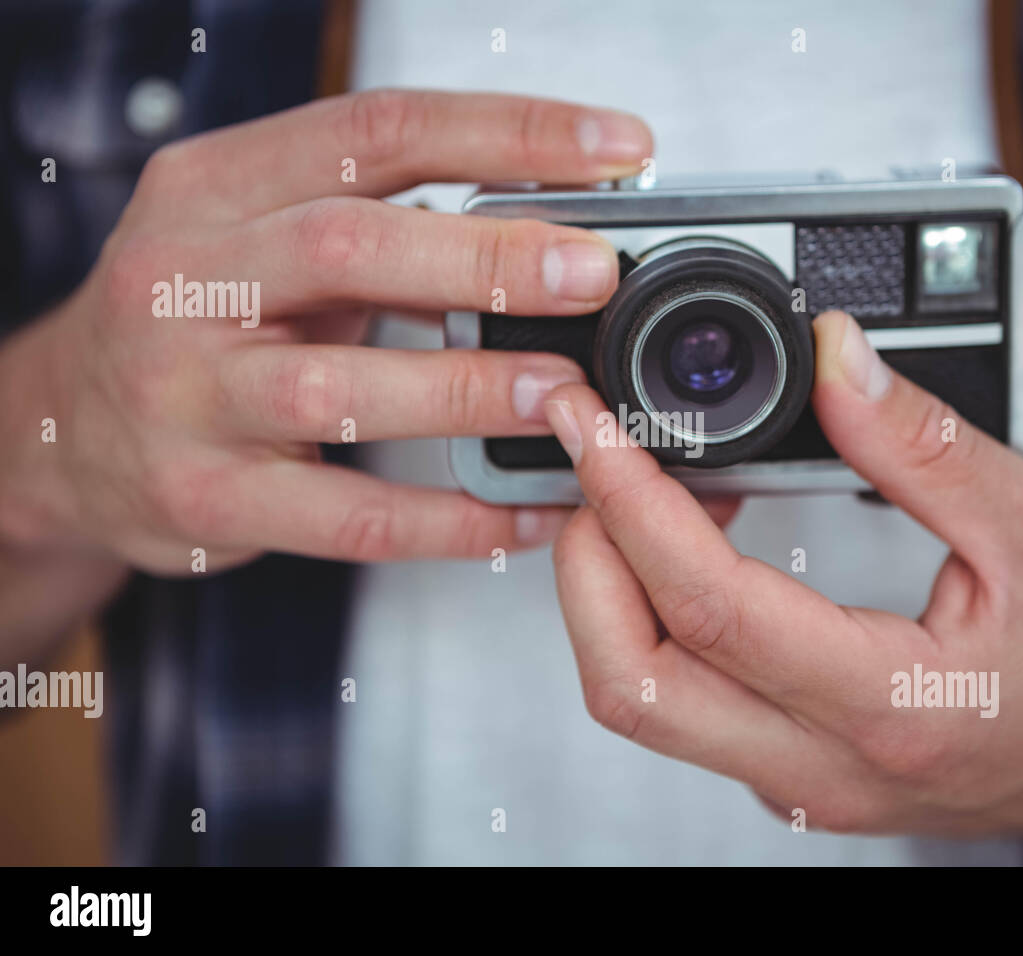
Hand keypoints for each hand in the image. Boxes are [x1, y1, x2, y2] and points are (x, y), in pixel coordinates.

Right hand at [0, 90, 652, 578]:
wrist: (58, 432)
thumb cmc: (193, 321)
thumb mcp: (263, 242)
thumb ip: (385, 230)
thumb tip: (549, 239)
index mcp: (216, 189)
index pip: (373, 131)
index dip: (505, 133)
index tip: (613, 148)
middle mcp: (186, 280)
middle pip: (347, 246)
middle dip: (486, 257)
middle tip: (591, 270)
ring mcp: (185, 397)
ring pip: (338, 389)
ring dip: (466, 388)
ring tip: (562, 392)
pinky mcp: (204, 499)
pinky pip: (344, 517)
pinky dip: (445, 520)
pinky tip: (521, 515)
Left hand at [545, 310, 1022, 843]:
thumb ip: (925, 443)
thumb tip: (833, 356)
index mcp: (892, 706)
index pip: (713, 609)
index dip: (633, 506)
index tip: (596, 426)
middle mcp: (824, 765)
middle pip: (633, 684)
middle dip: (584, 560)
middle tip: (593, 459)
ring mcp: (797, 779)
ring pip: (643, 699)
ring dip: (610, 589)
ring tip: (646, 489)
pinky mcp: (787, 767)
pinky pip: (681, 699)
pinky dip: (655, 615)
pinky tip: (691, 542)